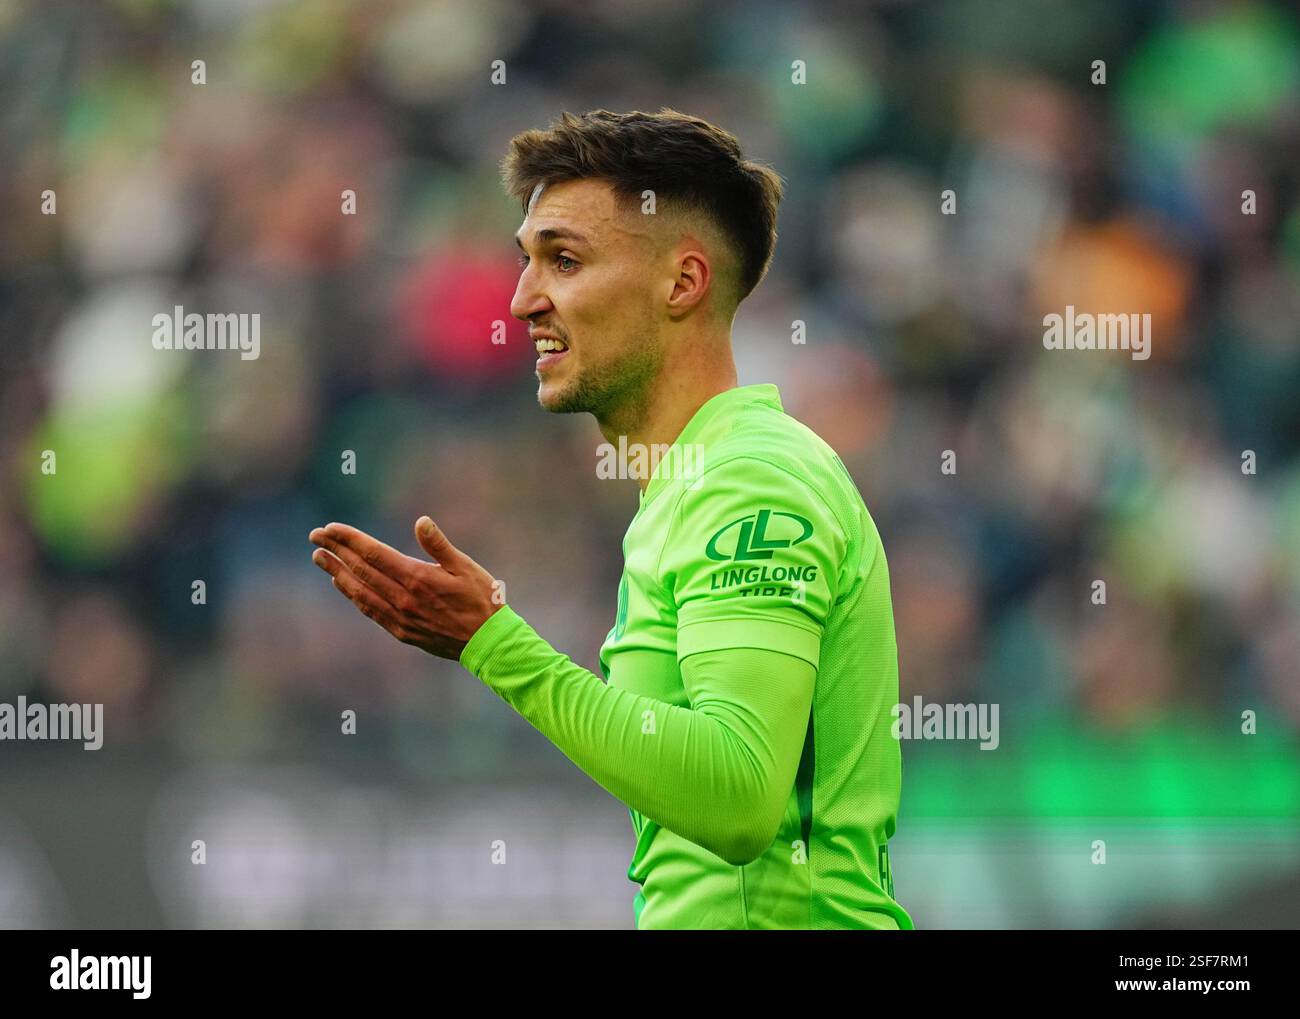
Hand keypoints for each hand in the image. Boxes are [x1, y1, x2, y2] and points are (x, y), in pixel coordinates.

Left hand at [309, 516, 501, 660]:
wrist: (488, 644)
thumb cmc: (482, 600)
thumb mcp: (466, 567)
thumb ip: (439, 545)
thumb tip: (420, 521)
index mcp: (417, 578)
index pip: (374, 554)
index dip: (350, 539)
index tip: (330, 528)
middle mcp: (403, 598)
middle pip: (361, 570)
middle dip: (336, 551)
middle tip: (315, 536)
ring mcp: (399, 617)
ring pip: (360, 591)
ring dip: (337, 573)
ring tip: (319, 558)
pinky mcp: (401, 631)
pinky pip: (370, 610)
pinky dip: (353, 595)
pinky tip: (342, 585)